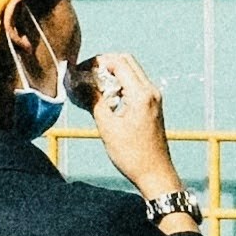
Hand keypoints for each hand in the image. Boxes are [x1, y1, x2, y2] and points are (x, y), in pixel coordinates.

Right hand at [85, 51, 181, 199]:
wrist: (156, 174)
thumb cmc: (132, 155)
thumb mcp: (107, 127)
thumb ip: (93, 101)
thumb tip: (79, 84)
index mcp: (141, 94)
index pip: (118, 62)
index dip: (96, 62)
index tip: (80, 71)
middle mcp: (151, 91)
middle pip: (126, 61)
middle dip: (104, 64)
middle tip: (85, 76)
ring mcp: (154, 98)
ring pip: (131, 72)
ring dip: (111, 74)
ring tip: (92, 88)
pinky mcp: (152, 105)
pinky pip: (135, 85)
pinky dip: (119, 85)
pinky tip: (105, 99)